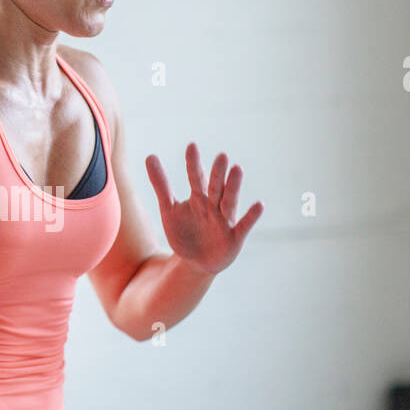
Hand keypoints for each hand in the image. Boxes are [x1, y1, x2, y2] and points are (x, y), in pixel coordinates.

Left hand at [145, 142, 262, 274]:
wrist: (195, 263)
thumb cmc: (184, 232)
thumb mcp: (169, 209)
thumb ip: (161, 184)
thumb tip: (150, 156)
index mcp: (199, 197)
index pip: (196, 178)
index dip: (193, 164)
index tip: (191, 146)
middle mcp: (214, 205)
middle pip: (215, 187)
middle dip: (217, 173)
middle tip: (221, 156)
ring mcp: (225, 220)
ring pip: (229, 201)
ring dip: (233, 187)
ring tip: (237, 169)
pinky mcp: (234, 237)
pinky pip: (244, 225)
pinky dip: (251, 216)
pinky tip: (260, 204)